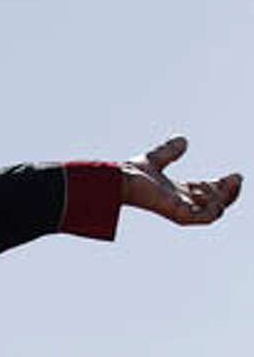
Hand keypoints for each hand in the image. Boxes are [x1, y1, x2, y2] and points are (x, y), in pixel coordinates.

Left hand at [120, 136, 241, 225]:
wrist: (119, 180)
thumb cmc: (130, 174)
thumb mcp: (155, 160)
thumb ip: (169, 152)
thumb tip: (183, 140)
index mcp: (178, 194)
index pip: (208, 193)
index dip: (224, 185)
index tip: (236, 175)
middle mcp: (182, 204)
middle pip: (216, 203)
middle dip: (229, 192)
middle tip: (236, 178)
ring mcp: (181, 211)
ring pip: (216, 212)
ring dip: (223, 198)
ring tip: (220, 184)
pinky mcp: (179, 214)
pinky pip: (206, 217)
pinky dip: (213, 206)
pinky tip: (206, 191)